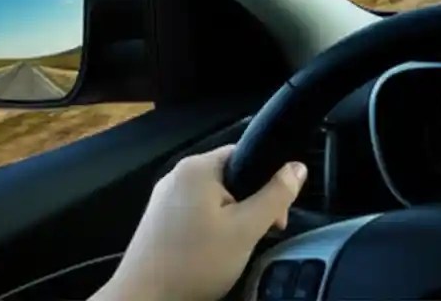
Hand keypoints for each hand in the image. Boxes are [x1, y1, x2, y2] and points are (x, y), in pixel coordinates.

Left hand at [92, 145, 306, 300]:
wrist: (142, 300)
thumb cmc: (195, 262)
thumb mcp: (246, 229)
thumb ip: (275, 196)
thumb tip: (298, 167)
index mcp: (197, 167)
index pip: (246, 155)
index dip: (269, 182)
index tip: (277, 216)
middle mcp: (177, 175)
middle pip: (231, 178)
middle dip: (251, 205)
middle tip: (260, 236)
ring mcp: (163, 199)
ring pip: (214, 199)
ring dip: (232, 219)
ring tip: (235, 248)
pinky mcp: (158, 221)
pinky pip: (196, 213)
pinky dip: (211, 228)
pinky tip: (212, 252)